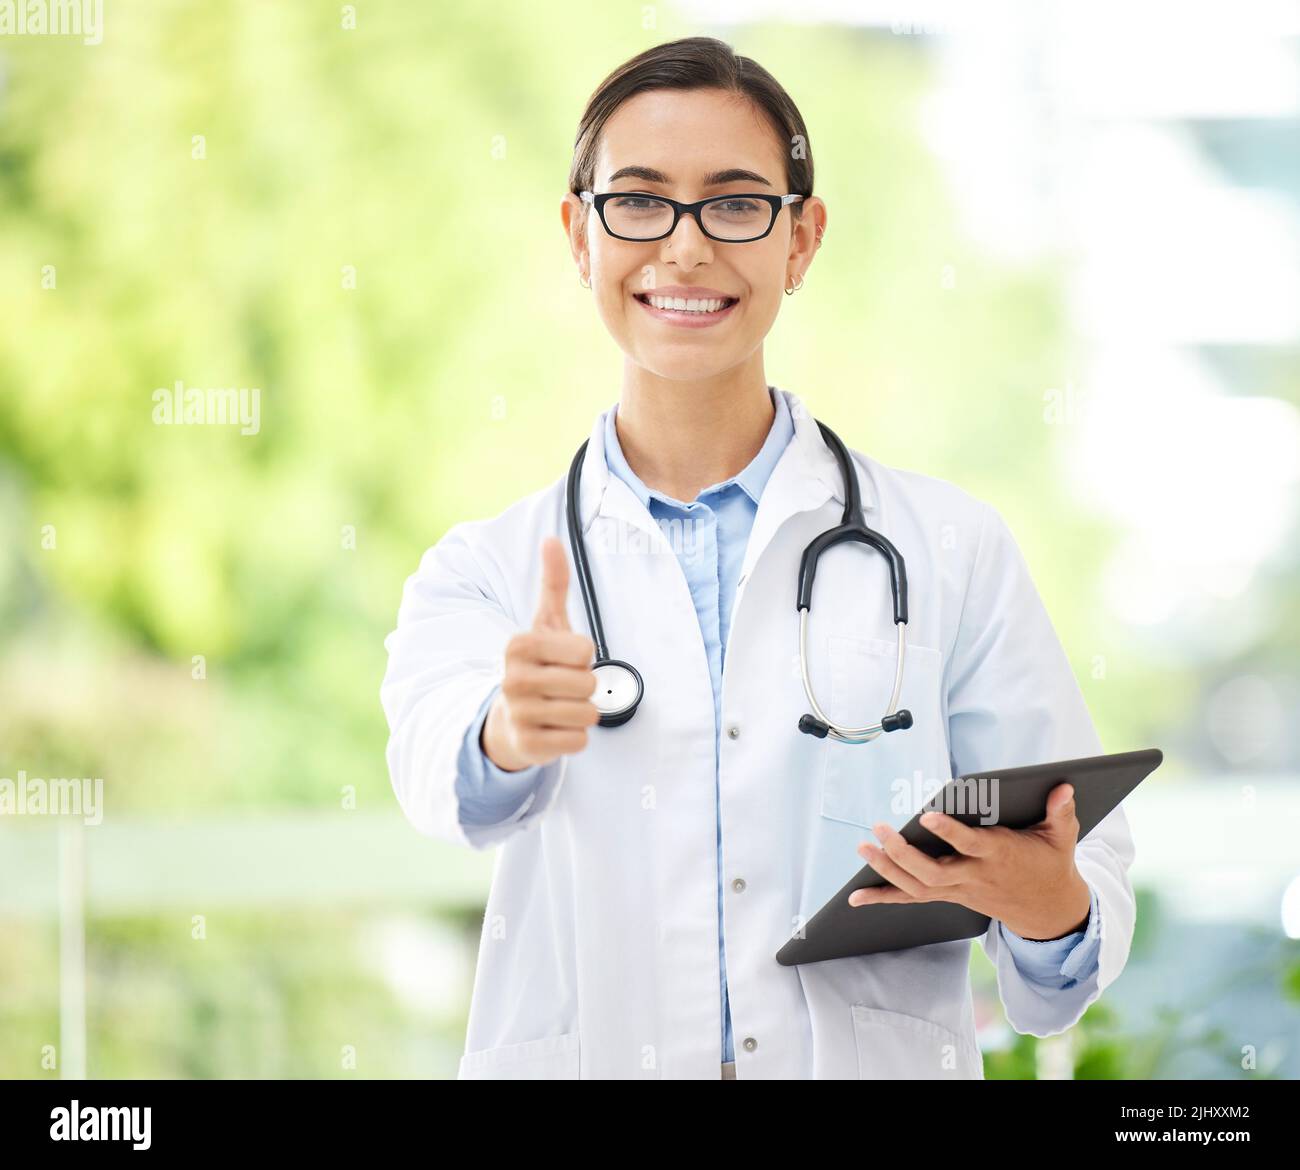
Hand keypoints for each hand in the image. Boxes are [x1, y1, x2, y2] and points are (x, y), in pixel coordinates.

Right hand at [481, 537, 599, 770]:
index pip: (584, 651)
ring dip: (582, 713)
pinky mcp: (528, 746)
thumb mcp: (546, 623)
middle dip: (584, 687)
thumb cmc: (537, 665)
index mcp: (519, 645)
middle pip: (588, 684)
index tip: (563, 659)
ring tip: (559, 707)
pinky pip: (578, 741)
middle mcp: (512, 679)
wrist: (508, 719)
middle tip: (562, 687)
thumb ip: (554, 582)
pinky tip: (555, 729)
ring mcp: (518, 715)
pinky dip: (574, 737)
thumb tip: (551, 539)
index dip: (583, 657)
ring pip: (587, 715)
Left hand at [847, 782, 1092, 940]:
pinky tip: (855, 898)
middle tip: (879, 828)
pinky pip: (911, 900)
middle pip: (932, 872)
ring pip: (917, 886)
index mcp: (998, 856)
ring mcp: (958, 890)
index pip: (969, 845)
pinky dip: (882, 898)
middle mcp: (973, 876)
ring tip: (863, 846)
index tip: (926, 814)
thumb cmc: (1049, 864)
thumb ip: (1061, 812)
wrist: (1048, 910)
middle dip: (903, 853)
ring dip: (886, 869)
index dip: (948, 832)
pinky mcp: (949, 896)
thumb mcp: (1062, 838)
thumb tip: (1064, 787)